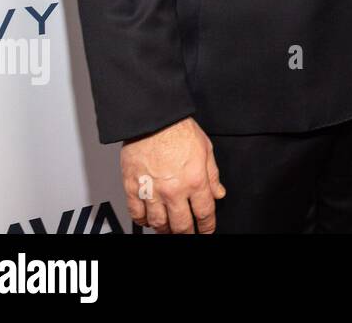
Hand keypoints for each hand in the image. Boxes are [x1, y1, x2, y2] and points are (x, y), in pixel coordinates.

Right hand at [120, 116, 224, 233]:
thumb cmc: (178, 130)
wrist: (153, 119)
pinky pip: (136, 214)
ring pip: (158, 223)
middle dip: (187, 233)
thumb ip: (213, 175)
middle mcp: (174, 190)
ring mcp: (152, 192)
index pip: (204, 213)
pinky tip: (148, 220)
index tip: (206, 230)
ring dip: (165, 229)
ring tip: (169, 228)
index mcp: (195, 181)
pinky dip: (143, 221)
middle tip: (189, 233)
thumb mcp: (206, 150)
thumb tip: (218, 193)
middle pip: (181, 224)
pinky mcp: (133, 188)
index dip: (207, 226)